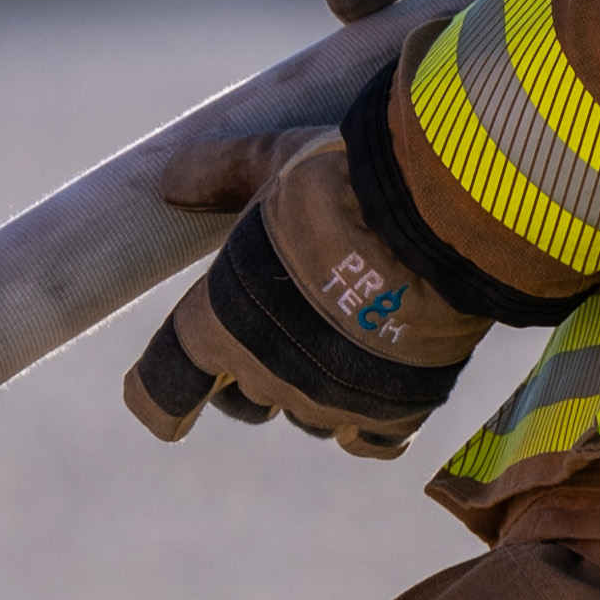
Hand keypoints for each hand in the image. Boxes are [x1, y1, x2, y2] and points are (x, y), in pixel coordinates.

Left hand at [122, 126, 491, 457]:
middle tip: (285, 320)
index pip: (161, 391)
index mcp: (222, 322)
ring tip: (352, 326)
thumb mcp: (276, 161)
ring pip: (308, 414)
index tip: (167, 406)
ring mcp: (332, 400)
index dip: (158, 399)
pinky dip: (373, 417)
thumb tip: (169, 178)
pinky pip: (371, 438)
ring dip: (317, 383)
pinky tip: (388, 379)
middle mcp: (269, 374)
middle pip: (243, 400)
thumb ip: (221, 172)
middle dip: (253, 371)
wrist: (441, 218)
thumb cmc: (345, 184)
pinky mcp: (394, 411)